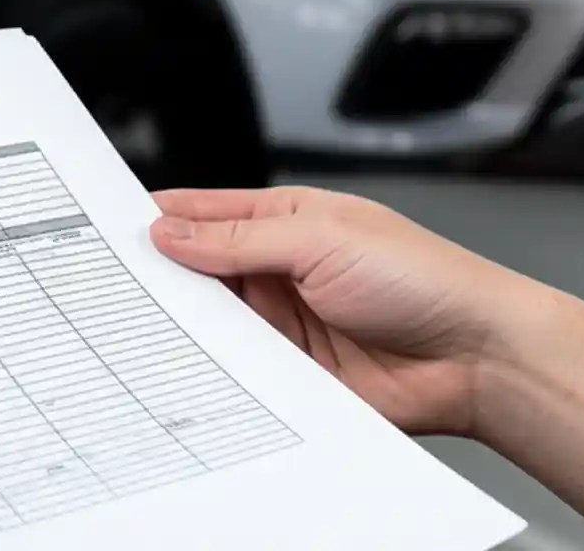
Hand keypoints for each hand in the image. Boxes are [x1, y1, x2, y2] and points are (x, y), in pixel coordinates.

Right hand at [150, 187, 557, 436]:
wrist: (476, 358)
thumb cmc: (421, 278)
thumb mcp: (319, 238)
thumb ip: (237, 239)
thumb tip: (169, 232)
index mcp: (284, 219)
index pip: (203, 212)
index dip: (157, 216)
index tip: (107, 226)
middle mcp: (277, 268)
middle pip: (198, 269)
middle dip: (159, 273)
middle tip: (111, 280)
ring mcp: (281, 321)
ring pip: (210, 320)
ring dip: (183, 322)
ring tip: (139, 322)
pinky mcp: (288, 371)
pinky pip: (235, 367)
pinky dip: (211, 366)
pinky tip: (186, 364)